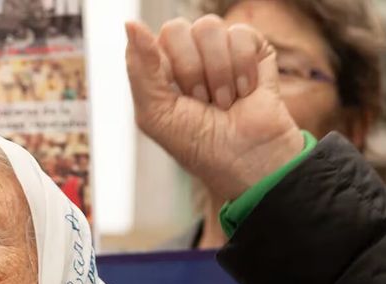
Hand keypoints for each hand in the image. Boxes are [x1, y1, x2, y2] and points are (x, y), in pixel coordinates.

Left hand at [125, 17, 304, 200]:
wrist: (246, 159)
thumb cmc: (198, 145)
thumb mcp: (156, 113)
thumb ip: (139, 68)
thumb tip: (131, 23)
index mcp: (160, 71)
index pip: (150, 42)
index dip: (166, 70)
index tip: (179, 99)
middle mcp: (188, 56)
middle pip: (176, 29)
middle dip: (189, 71)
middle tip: (202, 102)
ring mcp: (221, 50)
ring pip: (209, 27)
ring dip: (217, 72)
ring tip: (225, 101)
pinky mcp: (254, 49)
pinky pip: (240, 33)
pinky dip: (243, 68)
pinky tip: (246, 92)